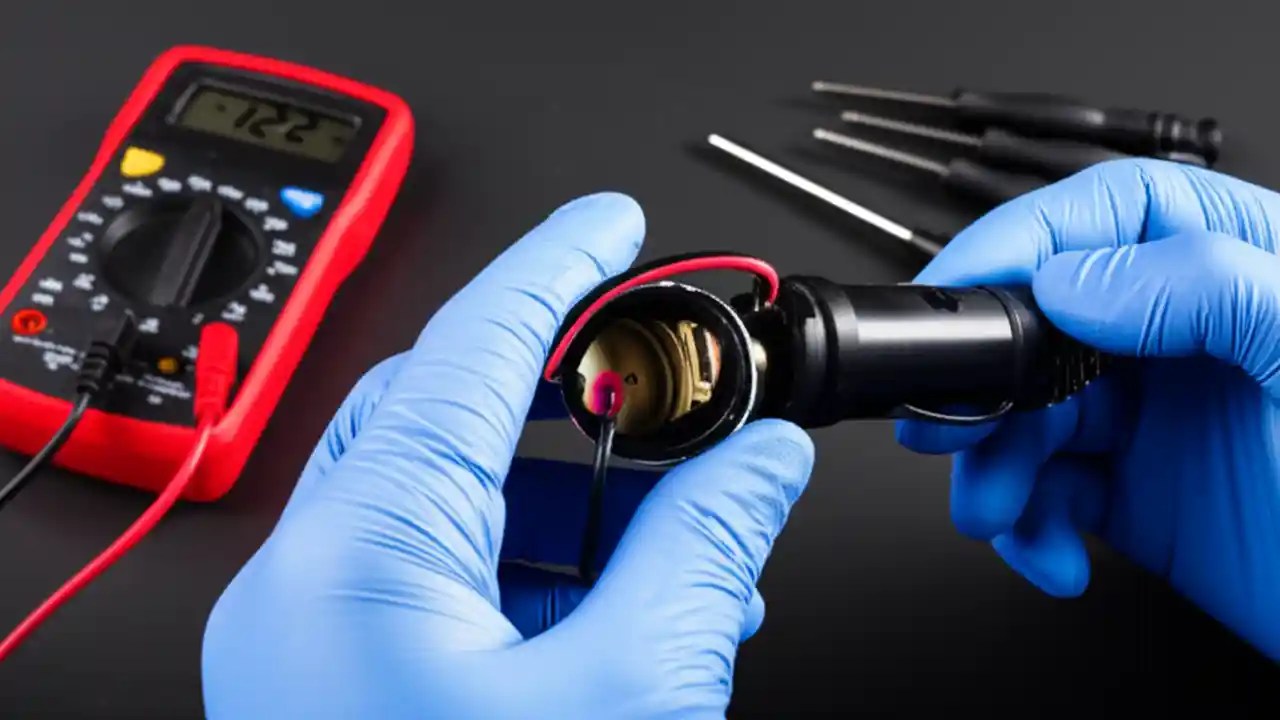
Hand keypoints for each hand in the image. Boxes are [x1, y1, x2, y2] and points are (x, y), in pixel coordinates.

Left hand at [200, 193, 813, 718]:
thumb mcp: (632, 700)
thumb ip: (700, 554)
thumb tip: (760, 461)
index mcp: (358, 562)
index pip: (468, 349)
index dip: (557, 268)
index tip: (615, 224)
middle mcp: (314, 585)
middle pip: (456, 423)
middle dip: (581, 414)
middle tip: (677, 411)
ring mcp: (322, 638)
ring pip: (459, 507)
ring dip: (579, 514)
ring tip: (690, 551)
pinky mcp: (349, 683)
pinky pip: (447, 581)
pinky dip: (544, 578)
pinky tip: (634, 612)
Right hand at [897, 159, 1279, 660]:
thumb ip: (1207, 293)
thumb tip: (1076, 281)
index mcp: (1246, 270)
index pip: (1112, 215)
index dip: (1021, 239)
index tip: (962, 288)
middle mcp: (1192, 337)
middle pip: (1046, 320)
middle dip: (984, 376)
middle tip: (945, 421)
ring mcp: (1162, 417)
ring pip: (1030, 412)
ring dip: (993, 465)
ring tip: (997, 509)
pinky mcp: (1139, 492)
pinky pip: (1046, 491)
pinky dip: (1029, 524)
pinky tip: (1054, 550)